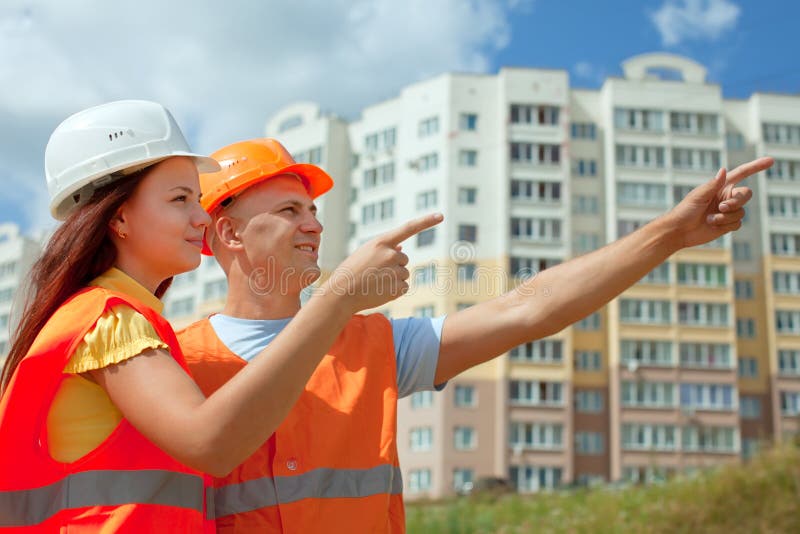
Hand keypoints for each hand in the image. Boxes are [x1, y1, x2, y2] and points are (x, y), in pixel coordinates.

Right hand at [320, 212, 443, 313]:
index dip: (426, 221)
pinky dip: (395, 290)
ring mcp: (395, 271)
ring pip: (404, 273)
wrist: (341, 293)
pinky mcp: (398, 288)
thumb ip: (384, 249)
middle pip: (404, 259)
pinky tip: (380, 291)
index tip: (440, 216)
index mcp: (381, 242)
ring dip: (393, 278)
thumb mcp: (365, 253)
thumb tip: (402, 249)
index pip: (408, 228)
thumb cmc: (350, 271)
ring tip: (374, 282)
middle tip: (375, 272)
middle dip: (394, 265)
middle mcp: (391, 254)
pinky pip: (404, 287)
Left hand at [665, 157, 772, 248]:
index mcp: (720, 186)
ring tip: (710, 219)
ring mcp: (728, 211)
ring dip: (726, 216)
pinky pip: (737, 223)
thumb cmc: (685, 210)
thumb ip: (713, 184)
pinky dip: (725, 225)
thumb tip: (723, 169)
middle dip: (736, 202)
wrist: (679, 231)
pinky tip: (712, 225)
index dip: (756, 166)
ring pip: (741, 212)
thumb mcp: (698, 196)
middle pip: (746, 195)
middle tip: (721, 207)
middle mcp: (727, 197)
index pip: (742, 173)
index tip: (770, 160)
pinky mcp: (727, 224)